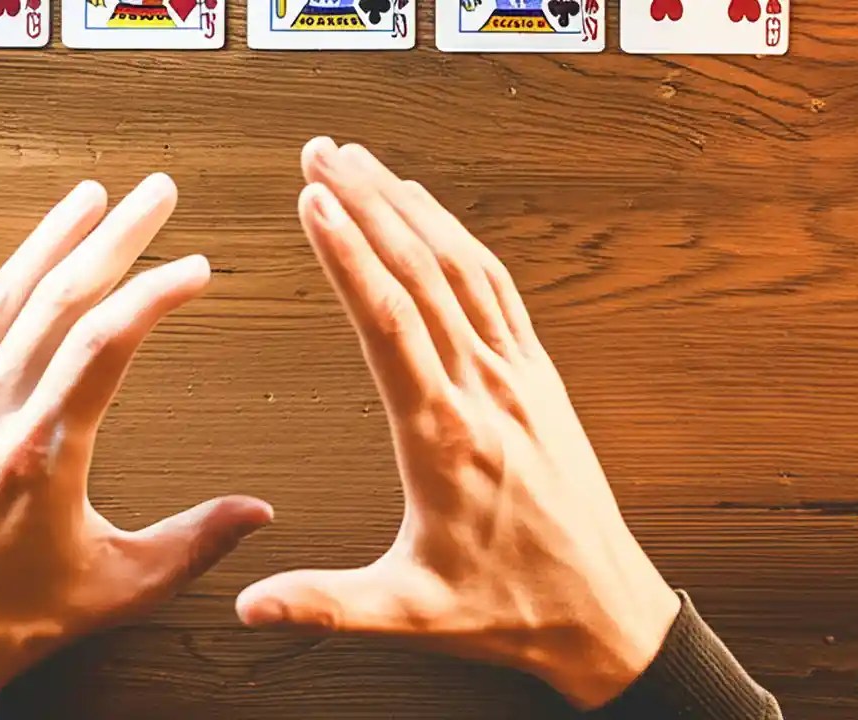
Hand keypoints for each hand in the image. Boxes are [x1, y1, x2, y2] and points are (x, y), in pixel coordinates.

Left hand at [0, 175, 272, 719]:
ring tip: (89, 197)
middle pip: (61, 301)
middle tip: (154, 194)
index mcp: (46, 452)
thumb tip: (259, 512)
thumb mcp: (119, 587)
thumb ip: (196, 543)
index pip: (111, 342)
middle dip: (116, 239)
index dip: (159, 293)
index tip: (196, 268)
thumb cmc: (11, 621)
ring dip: (47, 240)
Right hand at [236, 139, 679, 709]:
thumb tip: (251, 604)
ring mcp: (517, 375)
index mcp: (445, 438)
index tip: (312, 202)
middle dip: (366, 204)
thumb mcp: (413, 613)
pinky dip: (457, 237)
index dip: (348, 257)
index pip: (389, 324)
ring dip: (409, 206)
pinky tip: (430, 213)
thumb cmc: (515, 607)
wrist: (606, 612)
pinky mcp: (536, 375)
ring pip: (460, 266)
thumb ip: (328, 604)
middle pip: (420, 273)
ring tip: (362, 163)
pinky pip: (496, 286)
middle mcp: (486, 390)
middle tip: (319, 155)